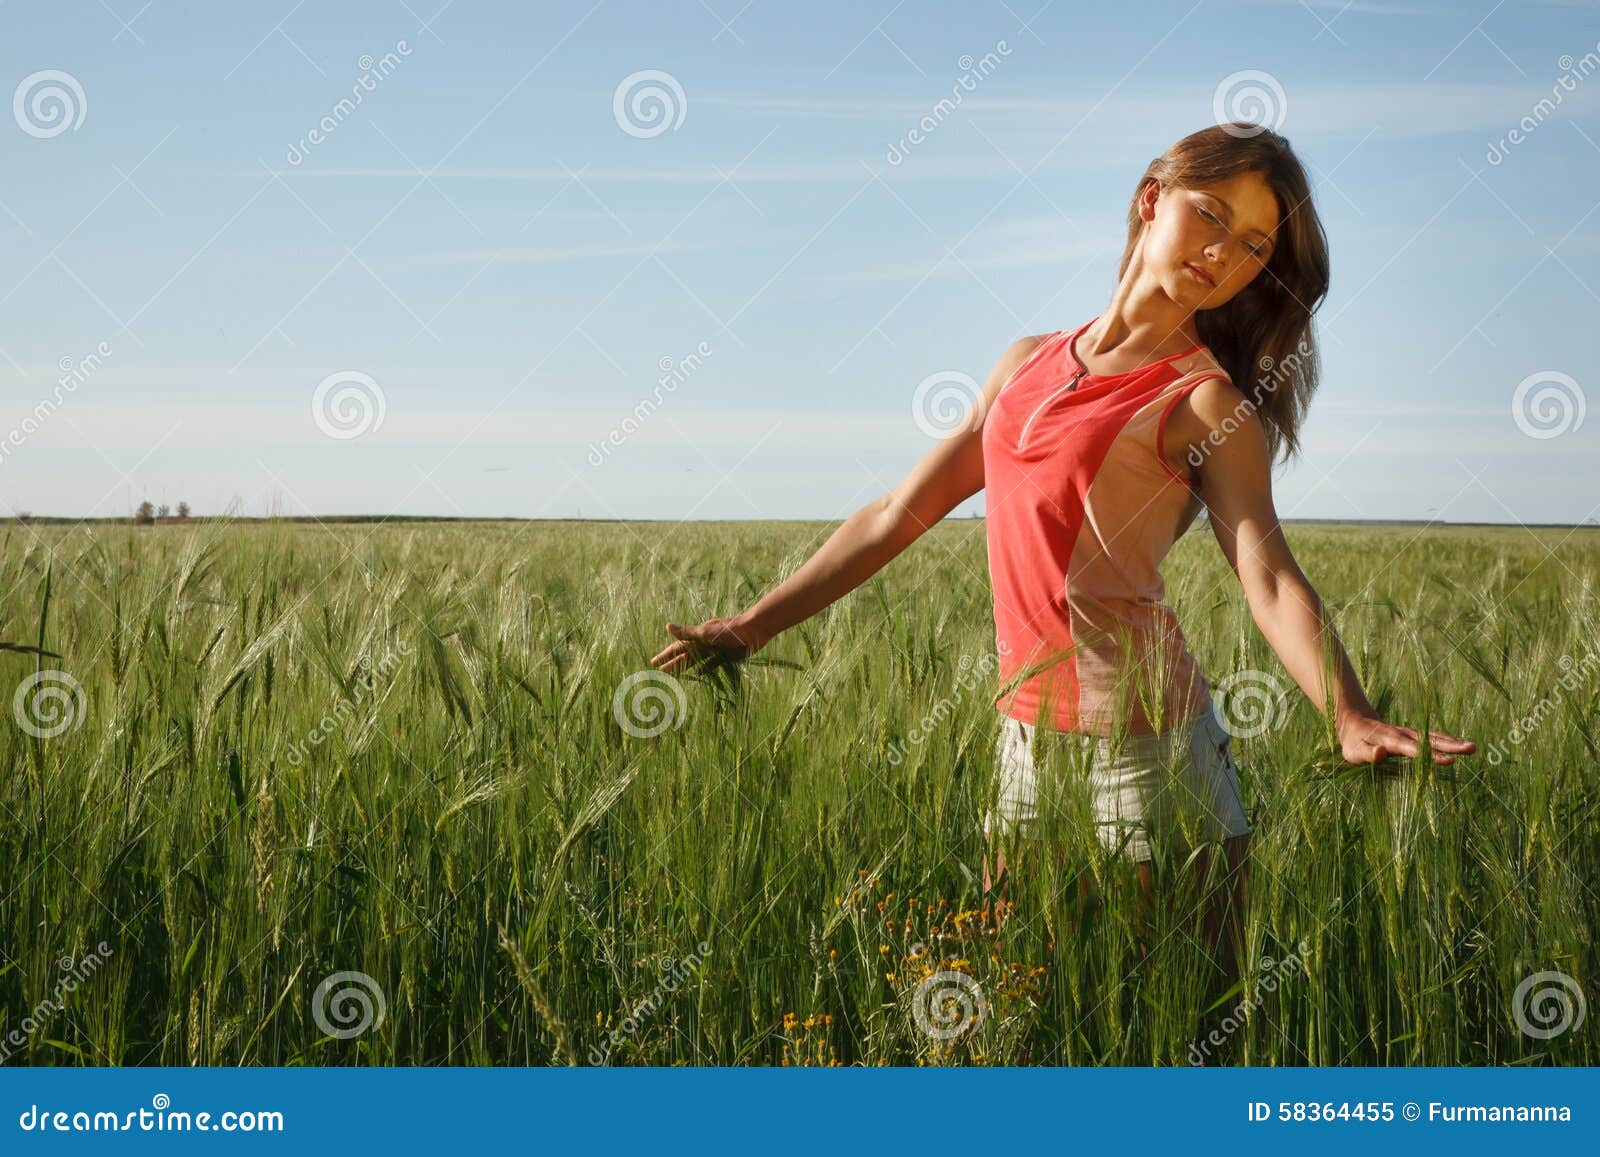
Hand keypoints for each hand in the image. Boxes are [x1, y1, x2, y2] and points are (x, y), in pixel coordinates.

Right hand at [649, 616, 767, 674]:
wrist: (753, 630)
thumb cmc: (729, 629)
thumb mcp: (706, 632)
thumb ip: (687, 632)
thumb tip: (667, 626)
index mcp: (697, 636)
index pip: (677, 647)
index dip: (665, 655)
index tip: (654, 662)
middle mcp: (704, 643)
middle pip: (684, 655)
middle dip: (672, 662)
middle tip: (659, 671)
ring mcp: (714, 650)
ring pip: (696, 660)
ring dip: (685, 666)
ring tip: (675, 673)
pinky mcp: (725, 656)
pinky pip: (712, 664)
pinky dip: (705, 668)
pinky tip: (699, 673)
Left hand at [1336, 711, 1475, 765]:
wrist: (1352, 722)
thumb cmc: (1352, 742)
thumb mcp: (1353, 752)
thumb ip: (1367, 753)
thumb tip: (1381, 753)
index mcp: (1390, 741)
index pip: (1414, 750)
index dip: (1431, 755)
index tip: (1450, 761)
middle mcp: (1403, 734)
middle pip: (1430, 740)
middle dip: (1451, 745)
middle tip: (1472, 748)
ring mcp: (1408, 733)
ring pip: (1433, 736)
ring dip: (1453, 741)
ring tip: (1473, 747)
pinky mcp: (1411, 735)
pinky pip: (1431, 736)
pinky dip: (1446, 740)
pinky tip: (1461, 744)